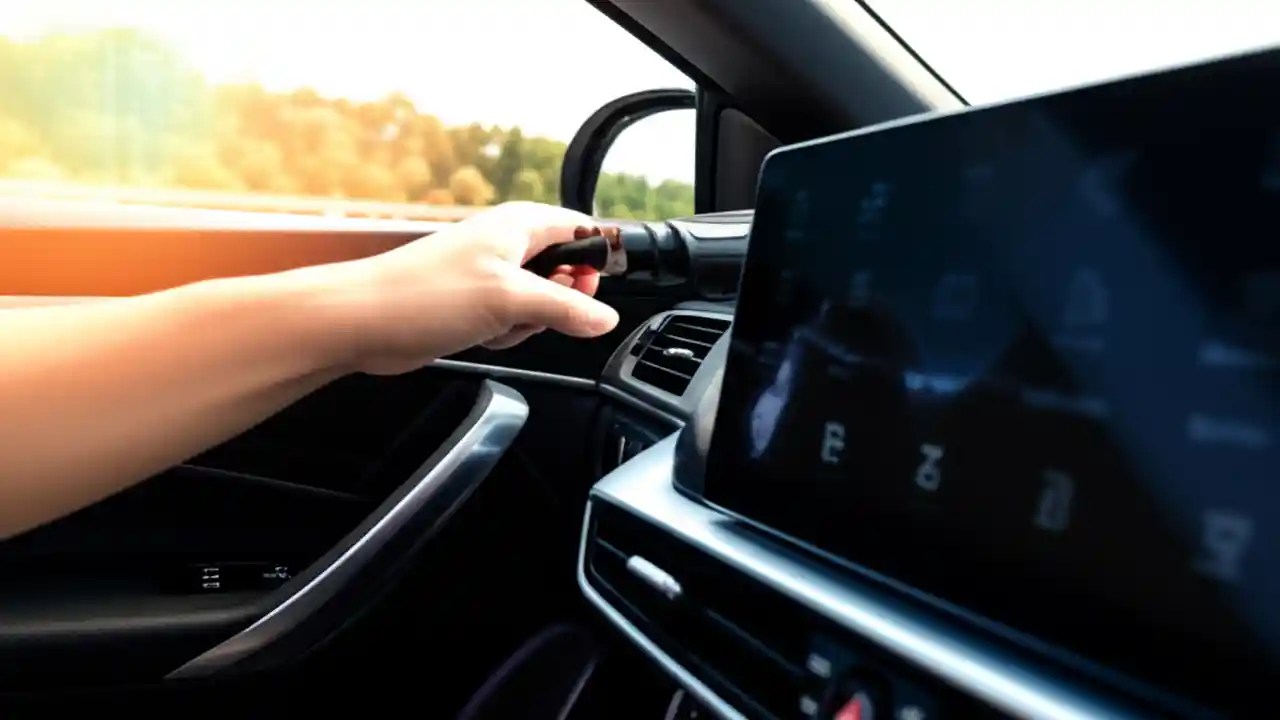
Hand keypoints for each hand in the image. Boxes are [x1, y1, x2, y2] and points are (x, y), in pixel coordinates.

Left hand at [340, 201, 620, 374]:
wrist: (363, 321)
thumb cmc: (426, 295)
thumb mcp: (511, 300)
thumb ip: (566, 308)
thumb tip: (606, 317)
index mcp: (520, 224)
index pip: (583, 229)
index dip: (595, 261)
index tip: (590, 291)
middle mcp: (507, 244)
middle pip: (566, 272)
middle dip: (558, 303)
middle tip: (535, 310)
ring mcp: (491, 275)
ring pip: (540, 303)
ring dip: (527, 323)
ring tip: (497, 322)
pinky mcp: (475, 303)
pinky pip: (513, 320)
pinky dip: (504, 333)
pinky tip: (481, 334)